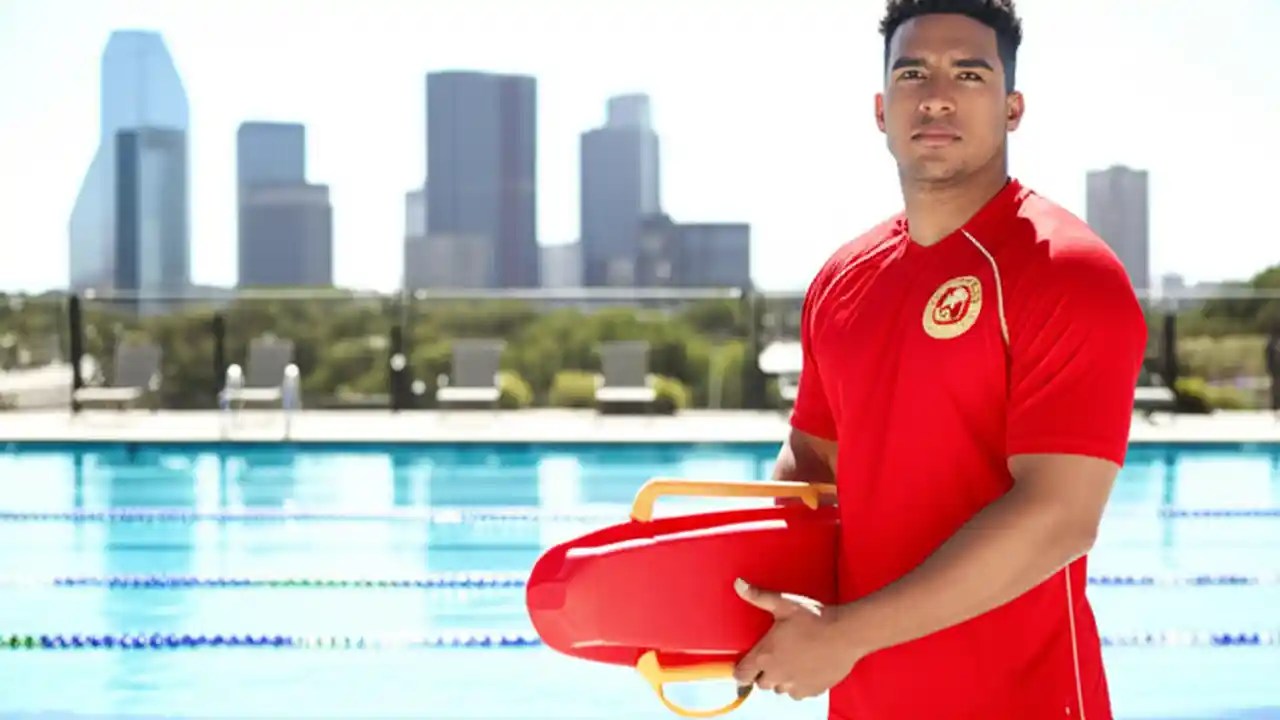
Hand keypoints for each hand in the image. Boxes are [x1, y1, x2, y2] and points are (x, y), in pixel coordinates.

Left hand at [731, 577, 863, 700]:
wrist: (846, 633)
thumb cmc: (815, 618)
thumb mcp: (784, 603)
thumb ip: (759, 596)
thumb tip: (738, 584)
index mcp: (766, 655)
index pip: (742, 674)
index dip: (742, 669)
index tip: (747, 662)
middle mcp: (778, 674)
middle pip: (761, 683)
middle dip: (764, 673)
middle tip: (773, 656)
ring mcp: (795, 685)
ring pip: (780, 689)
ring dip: (781, 679)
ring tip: (790, 661)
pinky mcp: (813, 690)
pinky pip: (799, 693)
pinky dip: (799, 685)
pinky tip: (805, 669)